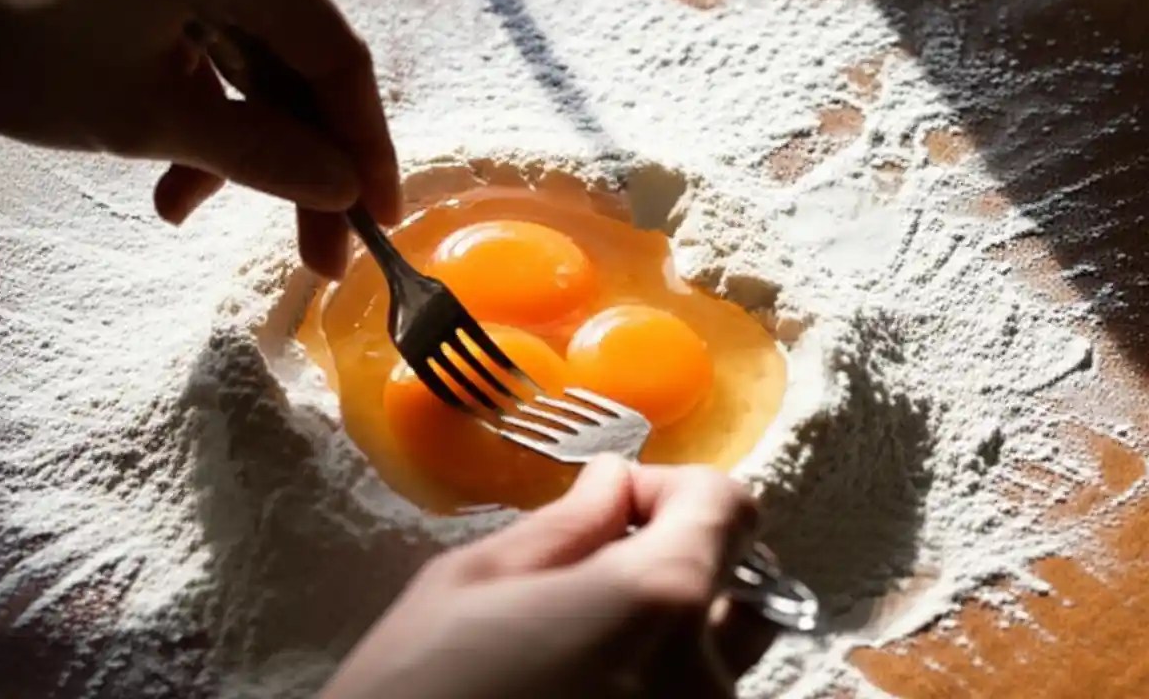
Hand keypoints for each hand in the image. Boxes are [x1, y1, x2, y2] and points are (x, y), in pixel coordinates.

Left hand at [0, 0, 398, 276]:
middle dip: (306, 164)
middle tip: (319, 255)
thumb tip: (344, 190)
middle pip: (300, 68)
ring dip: (246, 154)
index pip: (335, 53)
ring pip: (257, 74)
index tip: (377, 219)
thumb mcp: (151, 116)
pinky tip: (172, 188)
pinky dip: (203, 126)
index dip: (364, 141)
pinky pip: (212, 65)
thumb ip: (262, 152)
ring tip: (203, 220)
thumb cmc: (23, 54)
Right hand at [323, 457, 777, 698]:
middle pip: (745, 588)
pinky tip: (580, 684)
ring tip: (578, 637)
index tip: (617, 505)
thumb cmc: (415, 688)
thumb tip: (614, 483)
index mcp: (655, 602)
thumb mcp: (471, 582)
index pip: (728, 508)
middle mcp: (700, 679)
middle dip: (687, 558)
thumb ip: (565, 525)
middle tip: (607, 563)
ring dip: (671, 627)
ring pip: (717, 658)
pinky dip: (655, 681)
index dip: (674, 487)